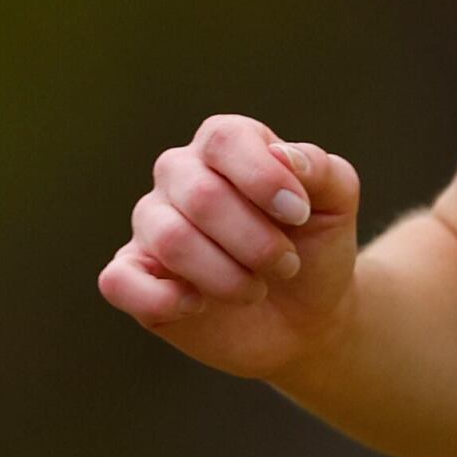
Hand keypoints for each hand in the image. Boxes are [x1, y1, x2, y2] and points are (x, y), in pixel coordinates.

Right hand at [99, 114, 363, 381]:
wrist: (305, 316)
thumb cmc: (315, 249)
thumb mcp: (337, 205)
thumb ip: (322, 171)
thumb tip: (284, 155)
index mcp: (224, 146)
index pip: (225, 140)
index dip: (264, 179)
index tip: (298, 216)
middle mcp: (179, 175)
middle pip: (201, 196)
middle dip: (257, 243)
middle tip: (286, 266)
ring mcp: (151, 225)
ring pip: (170, 240)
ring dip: (227, 277)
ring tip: (255, 289)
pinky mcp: (134, 275)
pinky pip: (119, 280)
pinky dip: (162, 299)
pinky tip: (198, 305)